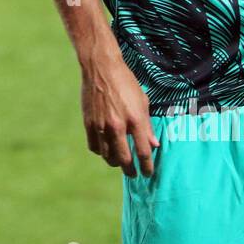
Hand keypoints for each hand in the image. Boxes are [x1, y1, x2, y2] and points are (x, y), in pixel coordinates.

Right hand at [80, 48, 158, 177]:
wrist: (101, 68)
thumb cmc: (125, 83)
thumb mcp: (143, 102)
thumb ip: (147, 126)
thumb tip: (154, 145)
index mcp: (135, 120)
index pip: (143, 152)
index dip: (147, 166)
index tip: (148, 173)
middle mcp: (118, 126)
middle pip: (124, 159)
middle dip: (131, 171)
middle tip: (134, 174)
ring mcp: (101, 126)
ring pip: (108, 156)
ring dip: (115, 163)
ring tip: (120, 163)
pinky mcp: (88, 123)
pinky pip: (94, 147)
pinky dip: (101, 152)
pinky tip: (106, 150)